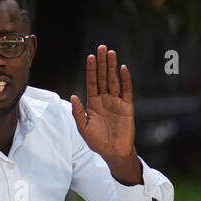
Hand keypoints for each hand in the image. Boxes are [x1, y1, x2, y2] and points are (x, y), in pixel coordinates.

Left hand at [70, 45, 138, 180]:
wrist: (113, 152)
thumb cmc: (97, 141)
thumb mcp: (82, 127)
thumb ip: (77, 112)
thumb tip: (72, 96)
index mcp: (93, 103)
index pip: (92, 82)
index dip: (91, 70)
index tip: (90, 56)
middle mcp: (105, 100)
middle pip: (103, 77)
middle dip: (102, 63)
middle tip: (101, 47)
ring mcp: (116, 102)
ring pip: (114, 81)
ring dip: (112, 67)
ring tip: (111, 53)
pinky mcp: (127, 107)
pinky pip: (126, 91)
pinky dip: (125, 80)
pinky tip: (122, 69)